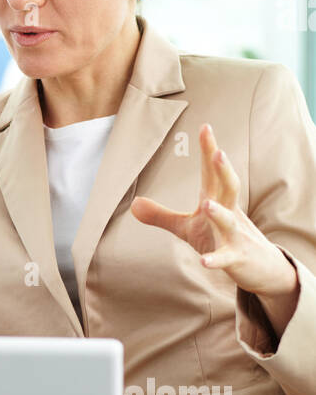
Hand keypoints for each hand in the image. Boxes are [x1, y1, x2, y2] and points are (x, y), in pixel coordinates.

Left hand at [130, 122, 298, 300]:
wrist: (262, 268)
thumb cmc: (222, 240)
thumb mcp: (187, 227)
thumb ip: (160, 215)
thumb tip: (133, 204)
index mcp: (216, 200)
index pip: (212, 173)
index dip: (209, 150)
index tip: (205, 127)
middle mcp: (229, 213)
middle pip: (229, 187)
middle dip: (224, 171)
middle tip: (219, 152)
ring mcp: (234, 236)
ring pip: (228, 221)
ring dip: (219, 213)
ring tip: (206, 204)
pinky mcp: (235, 258)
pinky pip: (226, 258)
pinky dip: (216, 259)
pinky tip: (204, 262)